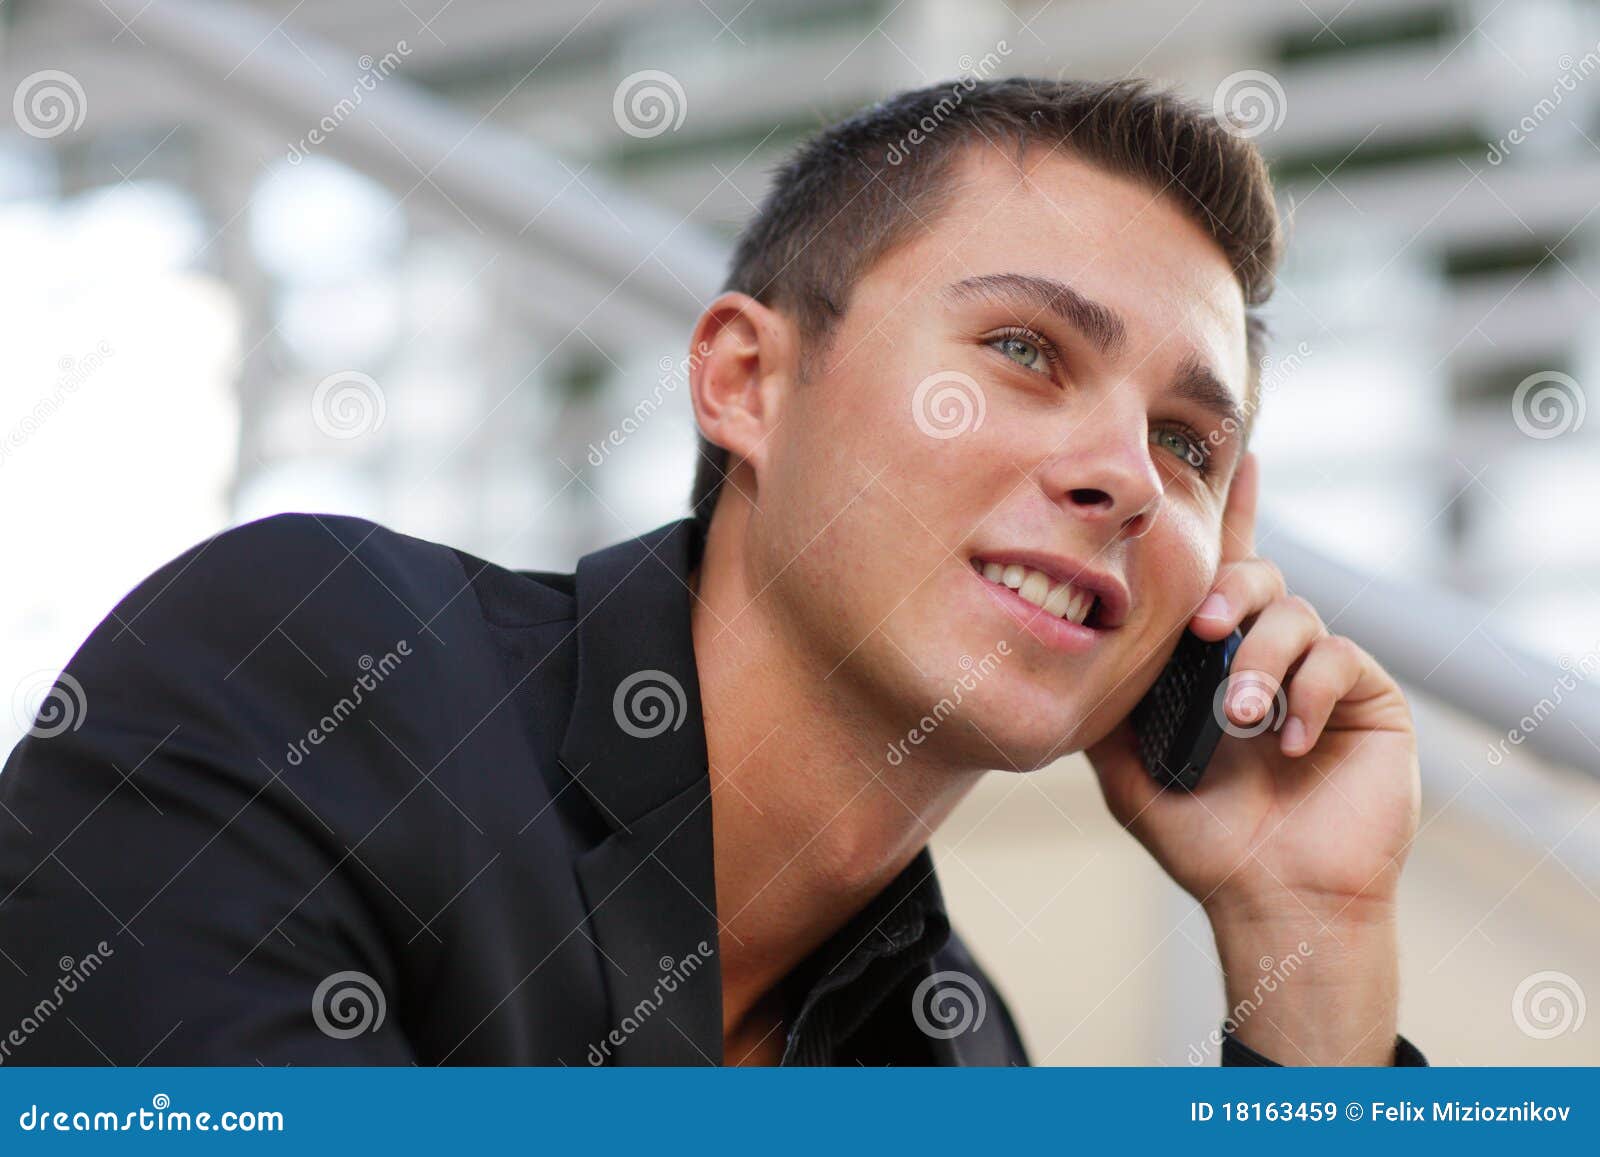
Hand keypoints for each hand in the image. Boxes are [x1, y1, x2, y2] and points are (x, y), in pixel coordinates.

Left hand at [1086, 453, 1420, 1062]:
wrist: (1267, 895)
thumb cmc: (1198, 835)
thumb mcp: (1126, 761)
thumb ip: (1108, 699)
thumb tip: (1071, 643)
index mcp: (1216, 658)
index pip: (1224, 572)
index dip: (1233, 513)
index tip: (1238, 456)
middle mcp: (1270, 653)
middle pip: (1256, 578)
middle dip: (1226, 592)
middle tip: (1203, 628)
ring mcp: (1323, 673)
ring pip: (1295, 615)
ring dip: (1260, 660)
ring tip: (1239, 715)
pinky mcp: (1369, 699)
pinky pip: (1341, 660)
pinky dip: (1307, 695)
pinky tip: (1288, 742)